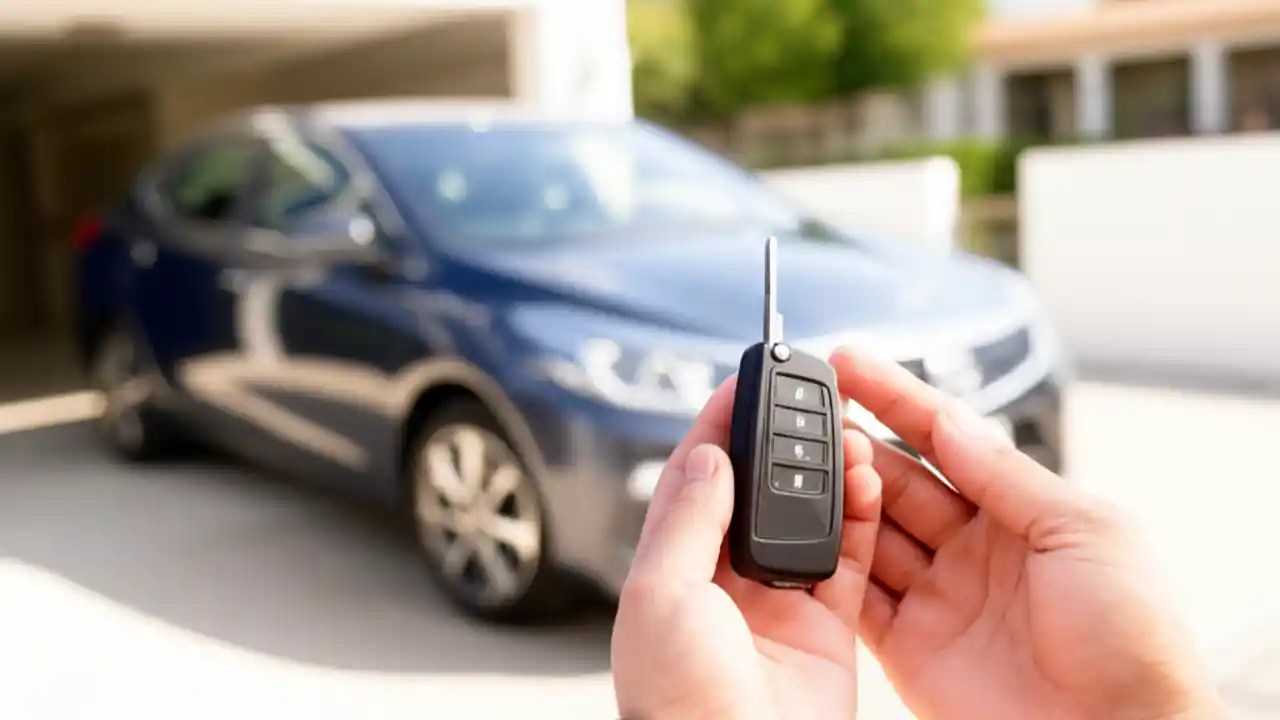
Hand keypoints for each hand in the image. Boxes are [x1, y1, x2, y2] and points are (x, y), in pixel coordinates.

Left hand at [611, 378, 883, 718]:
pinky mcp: (824, 626)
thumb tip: (709, 457)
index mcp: (671, 570)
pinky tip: (868, 484)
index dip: (717, 427)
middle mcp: (723, 582)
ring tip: (844, 432)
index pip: (693, 479)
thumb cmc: (678, 702)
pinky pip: (849, 559)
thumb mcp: (661, 596)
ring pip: (807, 518)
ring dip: (826, 474)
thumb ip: (687, 521)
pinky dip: (861, 519)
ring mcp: (775, 602)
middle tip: (803, 397)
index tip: (740, 382)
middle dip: (779, 441)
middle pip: (755, 491)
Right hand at [830, 346, 1224, 719]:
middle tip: (814, 409)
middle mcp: (974, 549)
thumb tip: (949, 418)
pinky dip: (826, 564)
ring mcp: (939, 597)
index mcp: (1024, 512)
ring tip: (803, 460)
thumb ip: (1005, 473)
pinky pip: (856, 596)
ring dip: (839, 496)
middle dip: (856, 442)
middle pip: (899, 480)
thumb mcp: (1083, 529)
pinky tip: (802, 532)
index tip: (851, 362)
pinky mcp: (909, 647)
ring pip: (869, 532)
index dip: (898, 398)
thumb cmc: (1132, 637)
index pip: (946, 440)